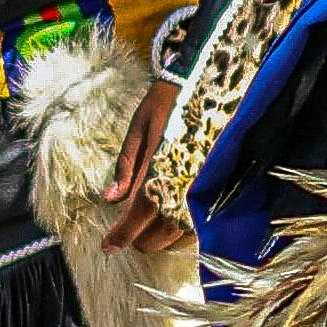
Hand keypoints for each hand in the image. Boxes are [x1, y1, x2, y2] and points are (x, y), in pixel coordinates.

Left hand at [92, 68, 203, 267]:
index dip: (121, 235)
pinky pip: (201, 220)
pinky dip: (184, 230)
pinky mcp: (218, 183)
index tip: (107, 246)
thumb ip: (125, 167)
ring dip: (162, 238)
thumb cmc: (165, 102)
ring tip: (147, 232)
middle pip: (160, 231)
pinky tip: (173, 224)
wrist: (206, 80)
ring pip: (183, 231)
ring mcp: (204, 185)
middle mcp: (184, 182)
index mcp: (160, 166)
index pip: (137, 214)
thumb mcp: (138, 128)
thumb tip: (110, 199)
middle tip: (125, 236)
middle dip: (139, 240)